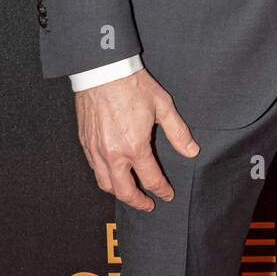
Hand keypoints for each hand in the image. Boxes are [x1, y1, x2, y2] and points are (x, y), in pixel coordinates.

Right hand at [75, 68, 199, 210]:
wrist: (102, 71)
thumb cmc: (132, 86)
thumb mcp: (163, 106)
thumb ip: (177, 132)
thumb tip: (191, 151)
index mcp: (135, 146)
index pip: (150, 179)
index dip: (161, 190)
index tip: (167, 195)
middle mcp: (113, 154)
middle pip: (124, 191)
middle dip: (138, 202)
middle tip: (148, 205)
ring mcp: (95, 150)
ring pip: (105, 183)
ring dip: (119, 193)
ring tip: (130, 193)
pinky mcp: (85, 143)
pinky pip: (94, 169)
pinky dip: (105, 178)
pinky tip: (113, 174)